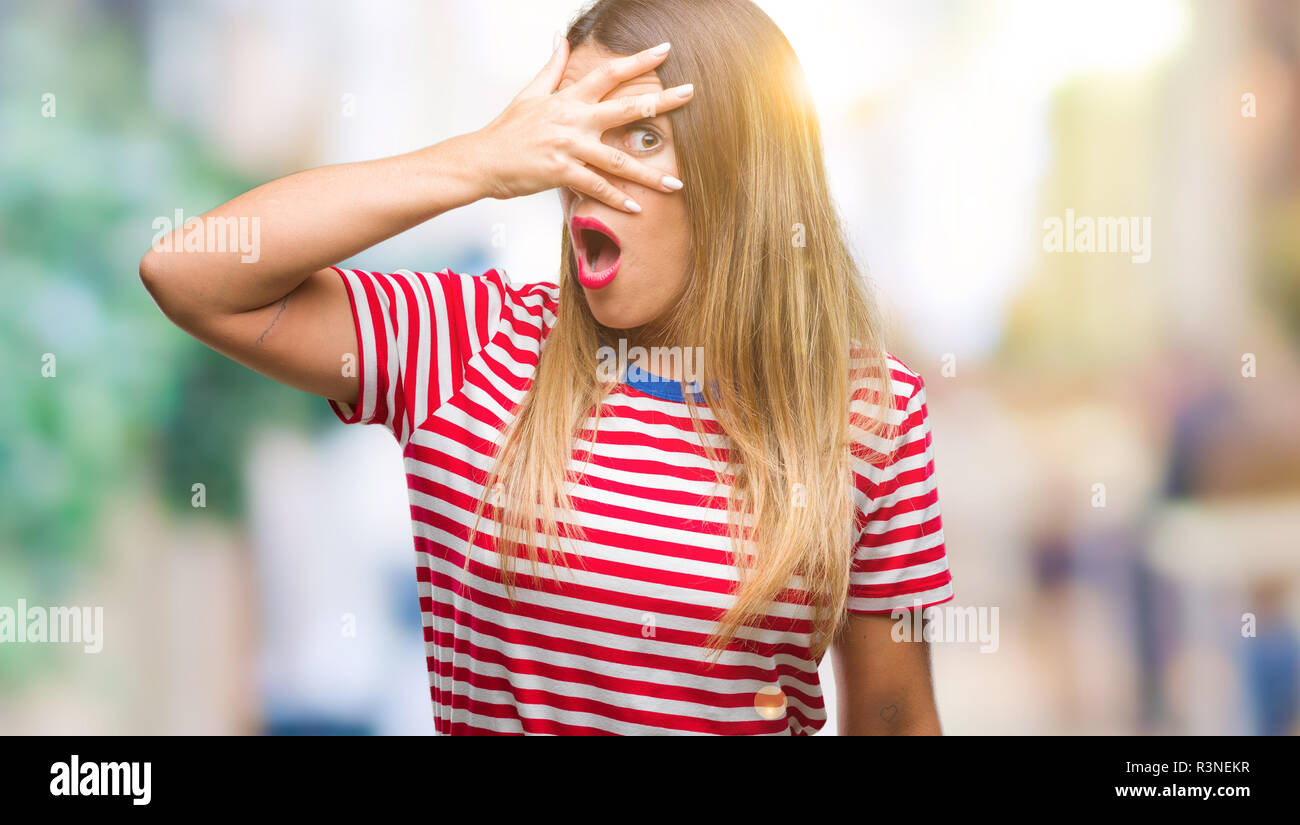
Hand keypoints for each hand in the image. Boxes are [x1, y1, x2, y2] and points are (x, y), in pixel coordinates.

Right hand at [474, 40, 694, 212]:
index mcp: (568, 99)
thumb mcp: (530, 93)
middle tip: (691, 93)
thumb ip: (552, 68)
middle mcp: (573, 120)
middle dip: (661, 102)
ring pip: (618, 159)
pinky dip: (617, 199)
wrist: (482, 160)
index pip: (609, 73)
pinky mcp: (561, 173)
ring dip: (649, 175)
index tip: (664, 50)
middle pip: (625, 108)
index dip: (638, 61)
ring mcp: (568, 147)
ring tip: (676, 184)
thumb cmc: (507, 130)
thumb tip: (561, 39)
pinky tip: (638, 208)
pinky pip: (596, 187)